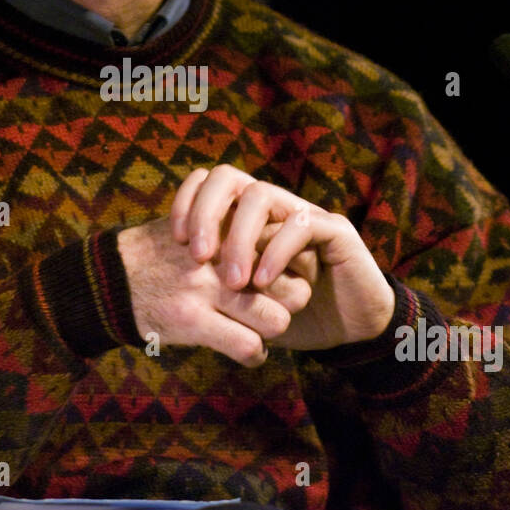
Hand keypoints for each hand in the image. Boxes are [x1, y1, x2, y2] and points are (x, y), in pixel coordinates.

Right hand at [116, 216, 310, 367]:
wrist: (106, 280)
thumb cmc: (154, 254)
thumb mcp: (193, 227)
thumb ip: (229, 231)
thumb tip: (273, 239)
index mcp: (224, 229)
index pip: (285, 247)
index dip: (292, 268)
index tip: (284, 279)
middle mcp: (220, 255)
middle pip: (291, 286)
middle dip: (291, 303)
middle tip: (278, 308)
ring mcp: (207, 289)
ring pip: (276, 320)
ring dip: (272, 332)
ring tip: (260, 331)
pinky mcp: (193, 320)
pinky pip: (247, 346)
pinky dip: (254, 355)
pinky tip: (246, 351)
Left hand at [170, 166, 395, 352]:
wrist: (346, 331)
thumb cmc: (287, 315)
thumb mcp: (238, 302)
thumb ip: (210, 286)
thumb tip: (163, 284)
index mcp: (246, 215)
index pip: (208, 182)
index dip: (187, 201)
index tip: (173, 240)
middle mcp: (273, 206)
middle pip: (229, 177)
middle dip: (206, 212)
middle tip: (196, 256)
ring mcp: (303, 213)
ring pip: (261, 196)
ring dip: (240, 237)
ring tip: (232, 281)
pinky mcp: (334, 230)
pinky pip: (301, 224)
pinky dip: (276, 252)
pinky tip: (262, 282)